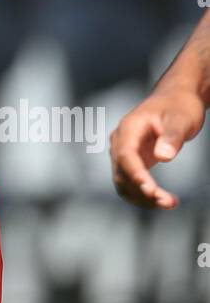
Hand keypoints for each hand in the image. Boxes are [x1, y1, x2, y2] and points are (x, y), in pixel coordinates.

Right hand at [110, 81, 204, 209]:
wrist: (175, 98)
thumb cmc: (178, 105)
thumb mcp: (181, 118)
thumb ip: (172, 136)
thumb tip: (164, 157)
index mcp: (129, 127)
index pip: (126, 155)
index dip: (136, 174)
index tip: (151, 190)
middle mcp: (121, 141)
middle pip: (122, 172)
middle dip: (143, 191)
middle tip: (169, 202)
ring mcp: (124, 152)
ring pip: (124, 182)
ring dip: (142, 197)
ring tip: (169, 203)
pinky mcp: (132, 161)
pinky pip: (130, 183)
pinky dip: (142, 195)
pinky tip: (160, 200)